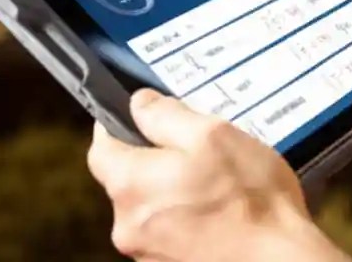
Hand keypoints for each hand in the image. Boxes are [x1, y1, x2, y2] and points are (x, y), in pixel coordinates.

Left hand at [87, 89, 349, 261]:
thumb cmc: (250, 200)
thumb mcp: (214, 135)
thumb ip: (167, 116)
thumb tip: (140, 105)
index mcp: (131, 184)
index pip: (100, 148)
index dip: (117, 128)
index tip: (138, 118)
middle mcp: (128, 225)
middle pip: (126, 180)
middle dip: (154, 162)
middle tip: (197, 152)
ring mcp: (146, 253)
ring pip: (149, 208)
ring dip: (173, 193)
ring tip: (217, 187)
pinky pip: (168, 233)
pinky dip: (186, 221)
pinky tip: (220, 215)